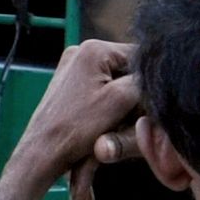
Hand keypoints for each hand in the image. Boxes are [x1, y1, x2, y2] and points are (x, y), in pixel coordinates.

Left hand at [7, 41, 144, 199]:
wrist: (43, 151)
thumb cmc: (77, 128)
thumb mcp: (121, 100)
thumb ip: (143, 80)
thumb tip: (156, 73)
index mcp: (93, 48)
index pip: (139, 56)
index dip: (150, 80)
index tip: (149, 102)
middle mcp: (80, 51)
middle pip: (125, 68)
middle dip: (134, 90)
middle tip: (133, 114)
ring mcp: (71, 67)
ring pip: (114, 79)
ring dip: (122, 98)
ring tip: (117, 118)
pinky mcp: (68, 83)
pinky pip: (99, 88)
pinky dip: (108, 102)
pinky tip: (104, 119)